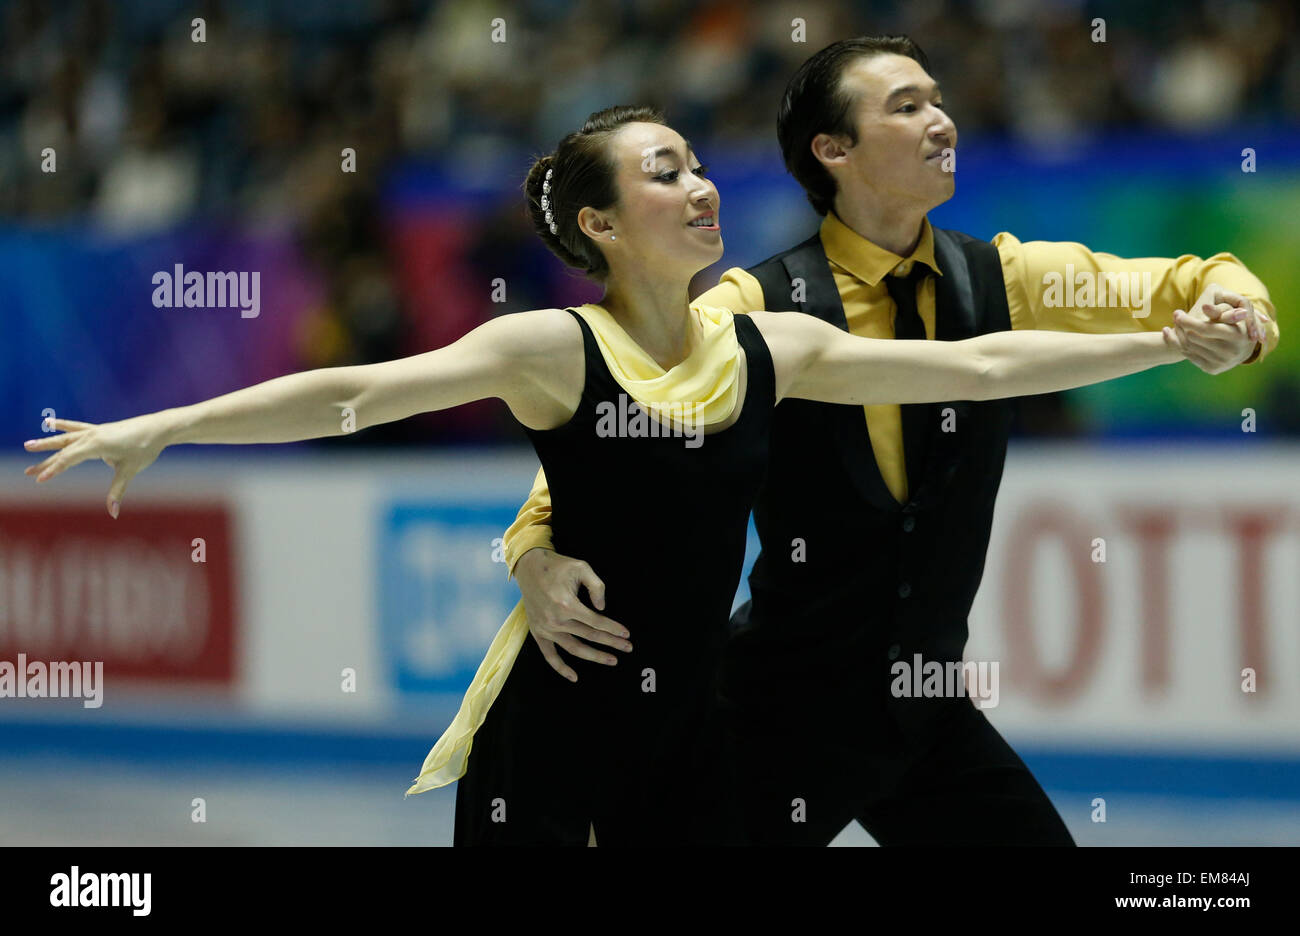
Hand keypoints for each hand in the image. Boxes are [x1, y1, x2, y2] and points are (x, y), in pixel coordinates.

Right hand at [22, 415, 166, 516]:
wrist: (158, 428)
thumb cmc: (145, 448)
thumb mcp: (130, 470)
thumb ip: (117, 491)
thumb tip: (113, 513)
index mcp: (97, 444)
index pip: (69, 458)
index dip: (54, 470)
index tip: (40, 480)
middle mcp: (92, 436)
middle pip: (63, 450)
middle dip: (45, 462)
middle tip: (27, 472)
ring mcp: (95, 431)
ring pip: (66, 438)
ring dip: (47, 443)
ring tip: (28, 446)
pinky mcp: (100, 430)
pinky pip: (76, 428)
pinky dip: (63, 426)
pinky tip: (49, 423)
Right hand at [513, 547, 631, 681]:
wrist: (529, 566)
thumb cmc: (557, 566)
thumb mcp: (581, 567)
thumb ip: (596, 586)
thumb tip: (602, 608)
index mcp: (566, 604)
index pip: (596, 622)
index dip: (613, 628)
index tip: (626, 634)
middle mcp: (556, 619)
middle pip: (589, 636)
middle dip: (611, 643)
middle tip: (628, 648)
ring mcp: (545, 628)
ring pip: (574, 648)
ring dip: (594, 656)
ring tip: (612, 660)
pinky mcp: (537, 631)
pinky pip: (549, 654)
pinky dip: (560, 668)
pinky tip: (574, 677)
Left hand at [1165, 283, 1266, 374]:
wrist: (1242, 348)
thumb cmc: (1234, 325)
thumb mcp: (1230, 315)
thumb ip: (1217, 310)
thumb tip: (1204, 306)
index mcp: (1236, 336)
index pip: (1205, 329)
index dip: (1188, 321)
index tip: (1177, 313)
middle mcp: (1230, 352)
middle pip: (1193, 338)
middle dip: (1181, 326)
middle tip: (1175, 315)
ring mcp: (1221, 362)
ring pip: (1188, 347)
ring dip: (1177, 334)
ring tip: (1174, 324)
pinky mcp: (1212, 369)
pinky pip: (1189, 356)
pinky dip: (1178, 345)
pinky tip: (1170, 334)